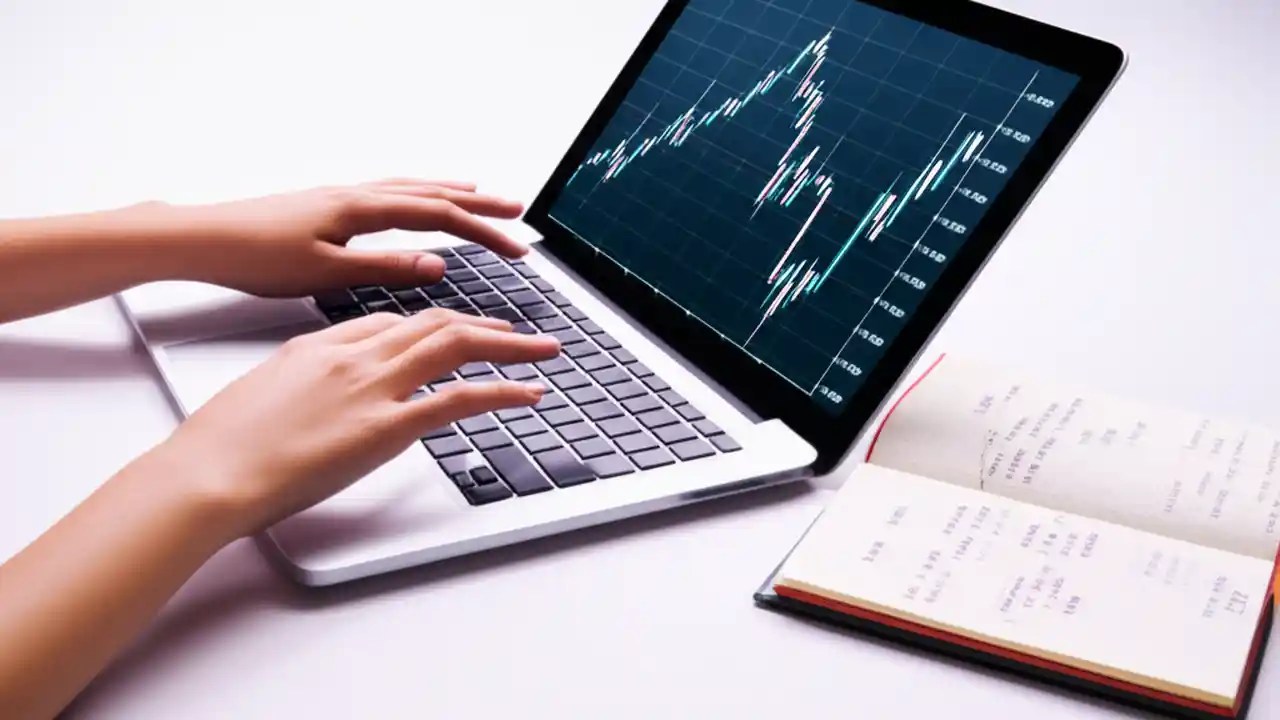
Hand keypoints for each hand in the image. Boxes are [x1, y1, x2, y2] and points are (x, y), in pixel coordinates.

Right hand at [161, 309, 559, 537]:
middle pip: (434, 322)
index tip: (457, 327)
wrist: (209, 471)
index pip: (391, 320)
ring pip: (456, 346)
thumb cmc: (222, 444)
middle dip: (483, 323)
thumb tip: (316, 398)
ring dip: (508, 344)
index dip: (433, 321)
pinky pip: (458, 398)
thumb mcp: (263, 393)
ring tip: (541, 349)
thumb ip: (301, 385)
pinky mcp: (386, 427)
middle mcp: (353, 357)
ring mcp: (372, 388)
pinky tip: (526, 393)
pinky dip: (501, 391)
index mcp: (320, 345)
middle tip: (515, 330)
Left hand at [170, 178, 526, 296]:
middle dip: (479, 205)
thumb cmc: (255, 255)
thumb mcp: (325, 271)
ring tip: (479, 198)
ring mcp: (341, 197)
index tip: (516, 248)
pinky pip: (388, 194)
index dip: (483, 231)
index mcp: (361, 209)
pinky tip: (414, 206)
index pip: (439, 216)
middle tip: (518, 213)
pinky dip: (416, 196)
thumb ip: (384, 267)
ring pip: (410, 188)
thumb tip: (438, 264)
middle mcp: (356, 195)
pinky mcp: (327, 206)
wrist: (203, 237)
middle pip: (432, 193)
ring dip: (450, 194)